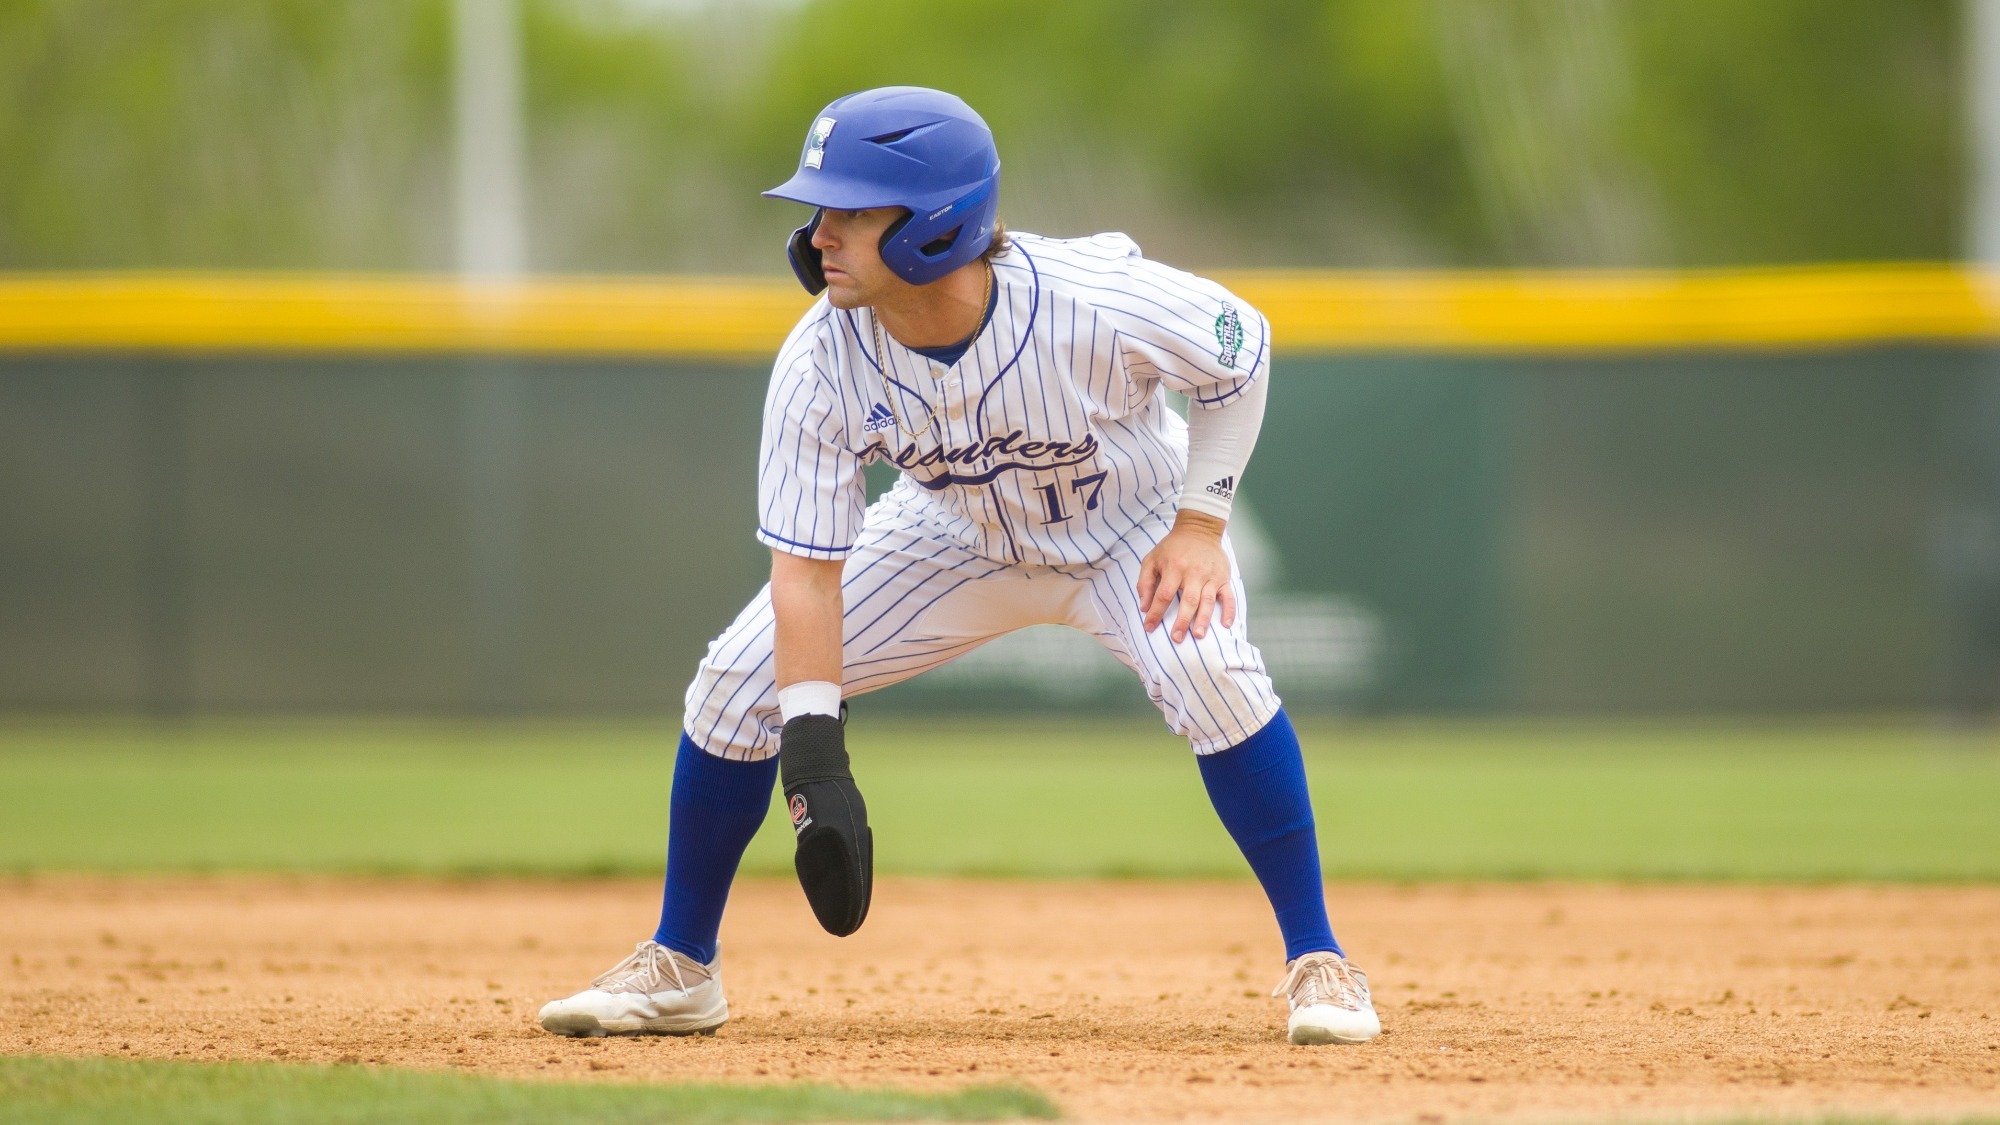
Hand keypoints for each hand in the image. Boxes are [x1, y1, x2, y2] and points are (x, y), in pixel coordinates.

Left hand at [1137, 510, 1236, 642]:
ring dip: (1203, 620)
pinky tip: (1226, 625)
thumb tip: (1144, 607)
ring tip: (1198, 635)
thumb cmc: (1172, 548)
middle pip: (1188, 601)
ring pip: (1208, 601)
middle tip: (1176, 639)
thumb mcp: (1152, 559)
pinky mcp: (1224, 577)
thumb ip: (1145, 582)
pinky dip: (1229, 611)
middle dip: (1182, 621)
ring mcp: (1211, 575)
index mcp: (1174, 567)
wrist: (1199, 529)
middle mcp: (1194, 572)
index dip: (1155, 613)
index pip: (1163, 595)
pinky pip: (1228, 597)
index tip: (1149, 628)